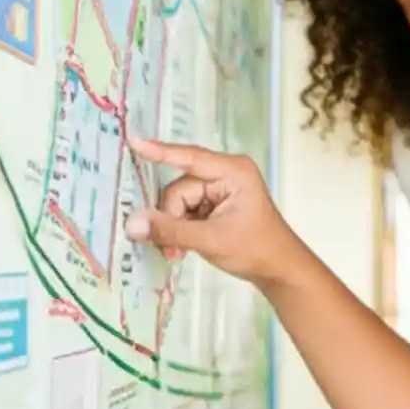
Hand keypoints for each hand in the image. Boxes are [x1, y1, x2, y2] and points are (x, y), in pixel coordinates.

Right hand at [123, 137, 306, 289]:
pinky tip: (183, 247)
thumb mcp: (210, 240)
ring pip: (177, 202)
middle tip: (172, 248)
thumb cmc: (254, 249)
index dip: (159, 151)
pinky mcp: (213, 203)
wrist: (277, 268)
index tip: (132, 140)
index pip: (190, 158)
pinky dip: (179, 229)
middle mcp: (225, 174)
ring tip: (179, 251)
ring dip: (173, 228)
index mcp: (233, 172)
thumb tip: (132, 223)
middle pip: (179, 188)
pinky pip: (184, 210)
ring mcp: (219, 188)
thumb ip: (170, 230)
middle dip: (171, 218)